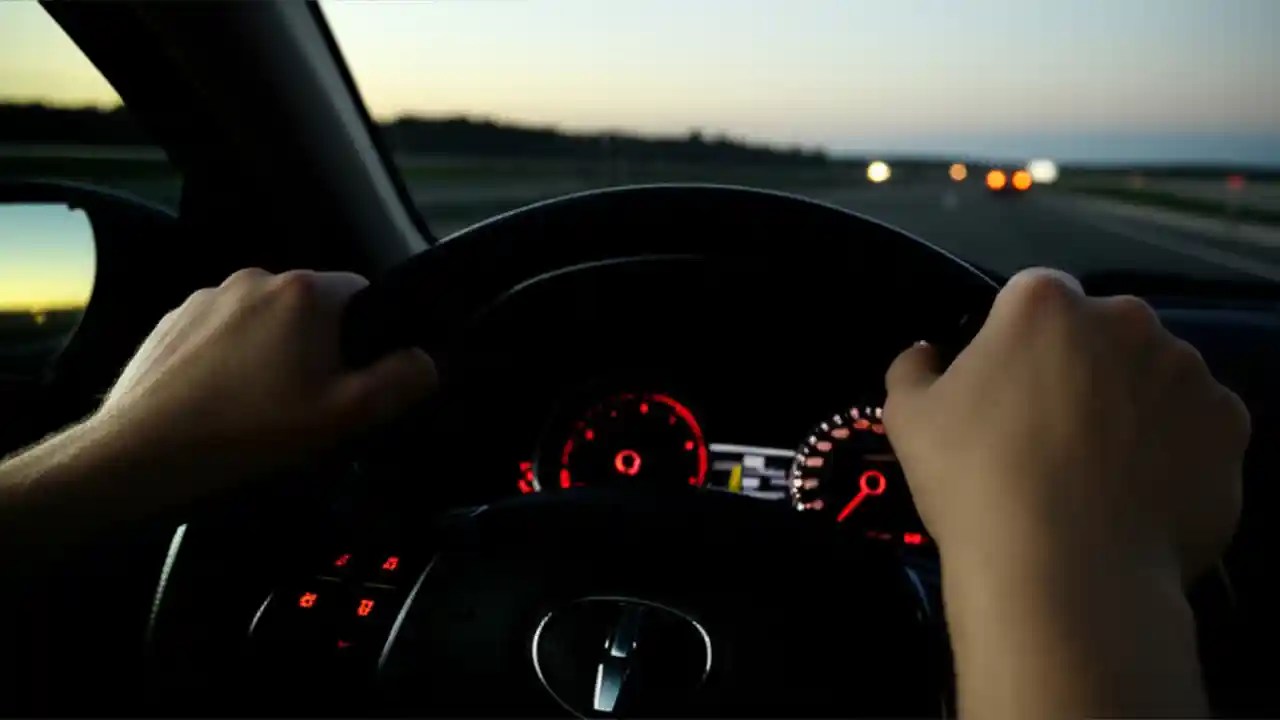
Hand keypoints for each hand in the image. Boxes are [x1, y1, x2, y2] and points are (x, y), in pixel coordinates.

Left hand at [95, 268, 435, 492]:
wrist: (142, 452)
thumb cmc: (249, 432)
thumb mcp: (346, 416)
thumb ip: (401, 381)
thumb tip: (426, 360)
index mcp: (305, 292)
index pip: (365, 293)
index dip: (370, 339)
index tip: (354, 381)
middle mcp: (256, 279)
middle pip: (314, 309)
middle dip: (320, 348)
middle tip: (309, 404)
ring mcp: (208, 297)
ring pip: (267, 321)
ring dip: (274, 354)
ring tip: (260, 410)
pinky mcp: (173, 320)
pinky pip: (223, 333)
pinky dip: (232, 361)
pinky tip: (224, 404)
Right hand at [882, 268, 1248, 717]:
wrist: (1066, 571)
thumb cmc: (975, 481)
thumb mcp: (908, 418)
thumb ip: (914, 368)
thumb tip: (927, 354)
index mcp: (1045, 304)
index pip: (1033, 298)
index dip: (1018, 344)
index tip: (1007, 391)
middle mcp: (1126, 320)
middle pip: (1102, 333)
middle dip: (1083, 369)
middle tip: (1051, 435)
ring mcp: (1187, 372)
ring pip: (1154, 379)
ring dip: (1132, 408)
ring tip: (1098, 475)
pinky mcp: (1229, 427)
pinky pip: (1197, 429)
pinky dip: (1175, 453)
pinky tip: (1138, 497)